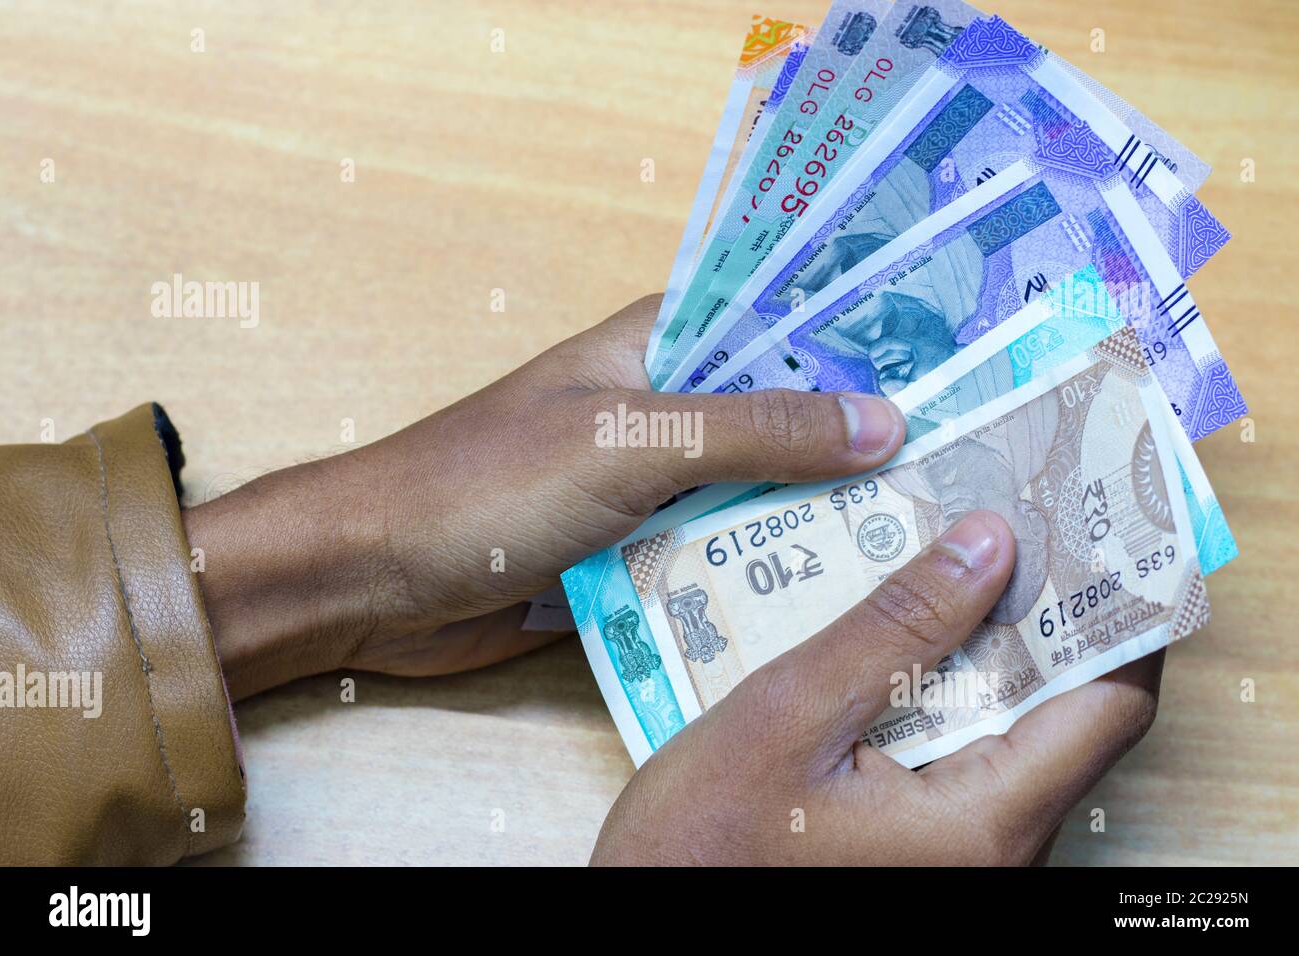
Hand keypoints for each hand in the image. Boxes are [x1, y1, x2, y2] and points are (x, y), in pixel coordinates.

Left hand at [185, 295, 907, 697]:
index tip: (965, 365)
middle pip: (784, 416)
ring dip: (824, 515)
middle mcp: (665, 407)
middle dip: (862, 442)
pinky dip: (769, 571)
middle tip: (972, 470)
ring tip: (932, 536)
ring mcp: (652, 484)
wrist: (376, 581)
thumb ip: (752, 428)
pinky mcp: (637, 551)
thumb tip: (880, 421)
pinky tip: (844, 597)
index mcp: (659, 344)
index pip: (784, 321)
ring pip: (760, 492)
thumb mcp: (628, 440)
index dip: (867, 337)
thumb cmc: (485, 485)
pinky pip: (722, 554)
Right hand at [590, 511, 1162, 865]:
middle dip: (1045, 611)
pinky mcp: (925, 843)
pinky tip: (907, 630)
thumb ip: (894, 629)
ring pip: (1013, 727)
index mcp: (983, 822)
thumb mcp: (789, 715)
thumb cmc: (702, 844)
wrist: (649, 908)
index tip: (1092, 529)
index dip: (1116, 611)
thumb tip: (990, 545)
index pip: (1108, 704)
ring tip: (959, 553)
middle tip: (1014, 517)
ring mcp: (961, 849)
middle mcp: (996, 848)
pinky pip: (966, 749)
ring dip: (990, 644)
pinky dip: (949, 684)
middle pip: (1067, 712)